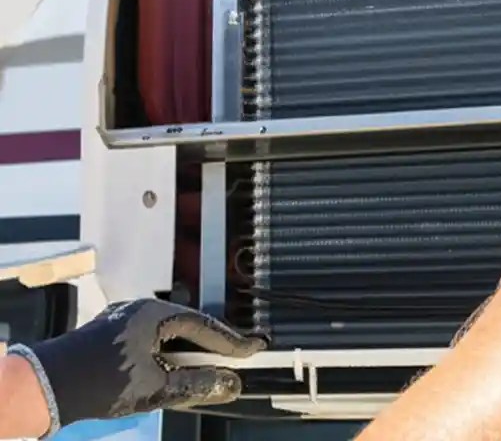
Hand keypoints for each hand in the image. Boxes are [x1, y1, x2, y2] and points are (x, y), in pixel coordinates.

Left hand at [5, 299, 264, 435]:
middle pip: (188, 326)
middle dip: (212, 345)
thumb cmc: (99, 382)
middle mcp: (140, 310)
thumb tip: (230, 384)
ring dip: (188, 351)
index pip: (204, 327)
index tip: (255, 349)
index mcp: (154, 315)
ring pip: (168, 333)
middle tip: (238, 356)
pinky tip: (172, 368)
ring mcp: (123, 319)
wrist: (45, 385)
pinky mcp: (110, 332)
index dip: (232, 342)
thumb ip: (197, 384)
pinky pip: (151, 337)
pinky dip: (168, 352)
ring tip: (209, 367)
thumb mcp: (156, 388)